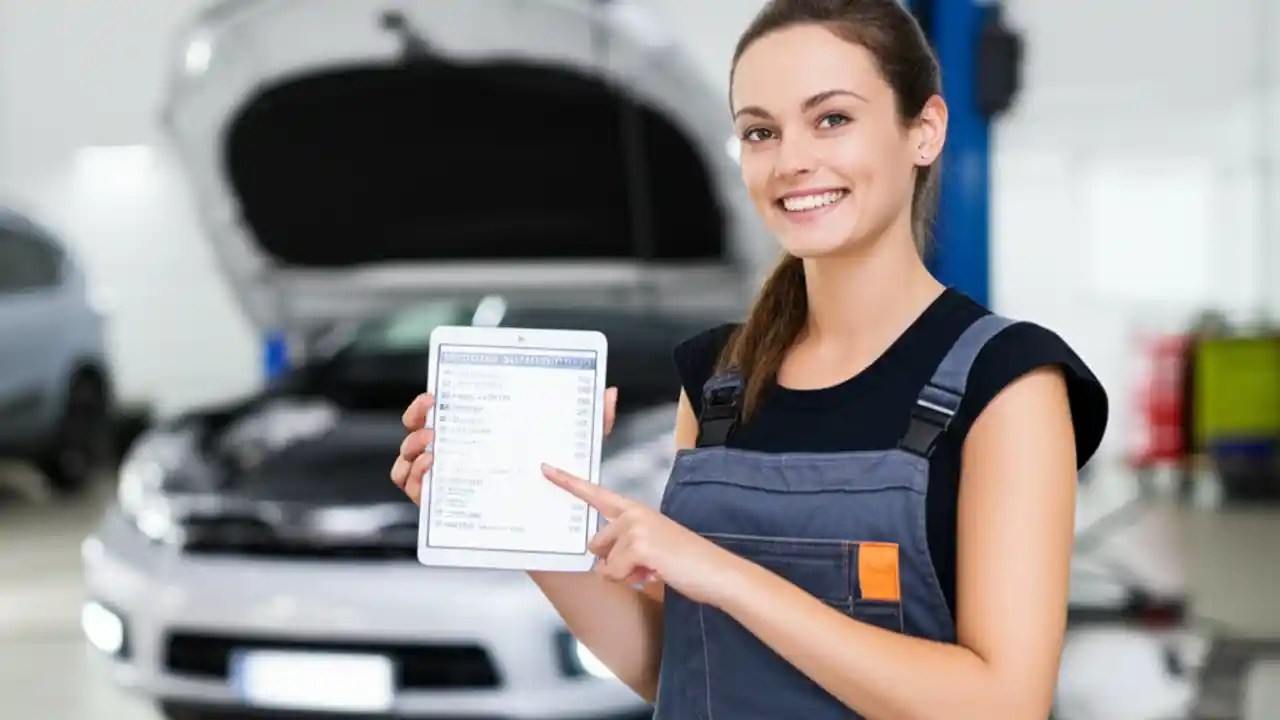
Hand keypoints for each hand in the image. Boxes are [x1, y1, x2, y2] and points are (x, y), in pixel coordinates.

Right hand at [391, 386, 619, 504]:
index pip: (438, 410)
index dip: (425, 401)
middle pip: (414, 430)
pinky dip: (414, 479)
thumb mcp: (577, 449)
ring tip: (434, 448)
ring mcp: (445, 480)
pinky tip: (434, 472)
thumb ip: (595, 420)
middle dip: (415, 419)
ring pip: (406, 461)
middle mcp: (455, 453)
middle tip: (432, 421)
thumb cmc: (558, 482)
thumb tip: (610, 392)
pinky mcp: (443, 507)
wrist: (553, 530)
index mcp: (477, 432)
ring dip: (413, 451)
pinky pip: (413, 491)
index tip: (434, 396)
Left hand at [541, 463, 744, 606]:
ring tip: (654, 568)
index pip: (595, 494)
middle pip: (596, 545)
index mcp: (635, 509)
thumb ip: (623, 546)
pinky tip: (655, 573)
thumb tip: (601, 564)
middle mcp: (632, 513)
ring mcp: (634, 527)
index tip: (546, 470)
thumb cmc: (685, 562)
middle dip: (614, 562)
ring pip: (606, 563)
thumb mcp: (649, 549)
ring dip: (625, 573)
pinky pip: (615, 572)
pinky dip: (632, 580)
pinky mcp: (638, 544)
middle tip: (646, 564)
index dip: (568, 482)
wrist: (715, 571)